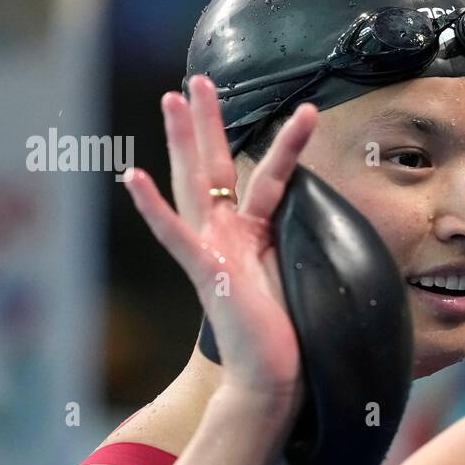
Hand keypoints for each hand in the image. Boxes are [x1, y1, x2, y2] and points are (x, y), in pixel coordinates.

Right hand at [124, 76, 317, 399]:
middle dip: (205, 123)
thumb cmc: (292, 339)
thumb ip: (302, 249)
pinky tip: (133, 177)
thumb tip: (331, 231)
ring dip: (186, 139)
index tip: (287, 113)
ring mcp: (214, 252)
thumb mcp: (301, 279)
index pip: (259, 179)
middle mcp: (227, 238)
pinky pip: (176, 235)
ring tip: (175, 97)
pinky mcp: (208, 273)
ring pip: (197, 184)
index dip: (276, 146)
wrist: (275, 383)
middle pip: (214, 168)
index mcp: (251, 238)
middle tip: (195, 80)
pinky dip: (153, 208)